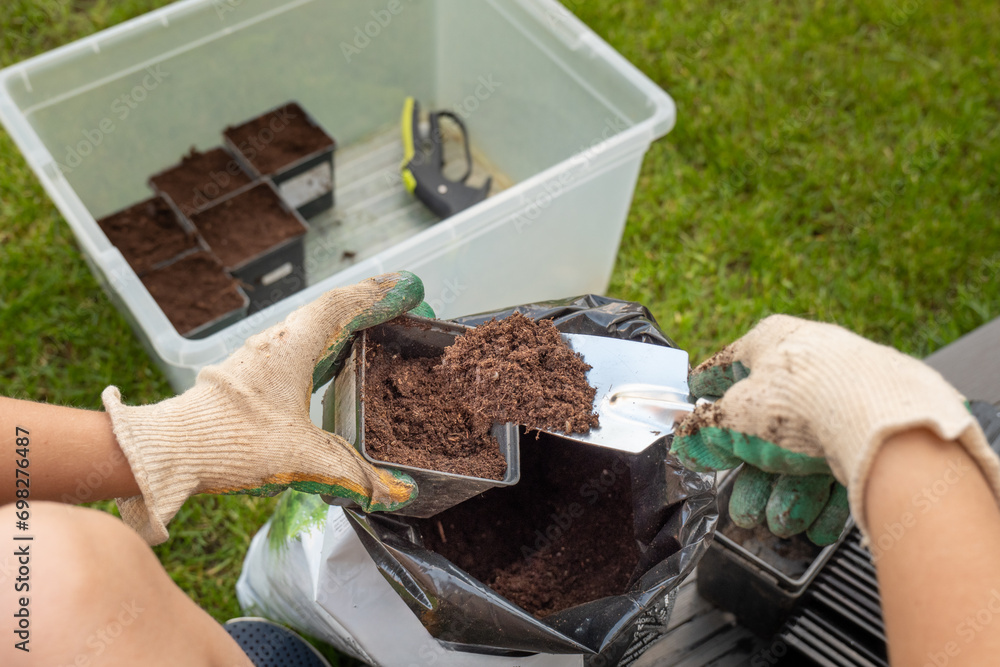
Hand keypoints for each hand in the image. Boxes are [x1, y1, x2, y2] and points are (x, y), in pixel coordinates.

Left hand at [103, 272, 424, 544]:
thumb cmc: (230, 441)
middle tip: (399, 310)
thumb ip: (352, 473)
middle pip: (327, 312)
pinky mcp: (246, 379)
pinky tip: (329, 368)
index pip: (341, 306)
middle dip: (366, 308)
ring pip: (308, 330)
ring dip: (341, 326)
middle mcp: (274, 344)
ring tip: (372, 333)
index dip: (378, 295)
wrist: (167, 452)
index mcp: (292, 348)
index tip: (408, 287)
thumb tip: (394, 492)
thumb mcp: (301, 456)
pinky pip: (294, 350)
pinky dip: (321, 348)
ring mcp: (257, 359)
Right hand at [670, 315, 999, 543]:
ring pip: (805, 452)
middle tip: (742, 507)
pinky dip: (823, 498)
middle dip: (754, 475)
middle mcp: (809, 365)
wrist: (880, 420)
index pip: (728, 369)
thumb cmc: (799, 399)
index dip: (707, 395)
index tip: (694, 415)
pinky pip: (839, 465)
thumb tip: (684, 435)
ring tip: (777, 525)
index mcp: (771, 343)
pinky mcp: (874, 428)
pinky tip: (813, 527)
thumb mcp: (734, 415)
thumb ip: (706, 428)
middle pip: (769, 426)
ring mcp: (845, 395)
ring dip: (786, 496)